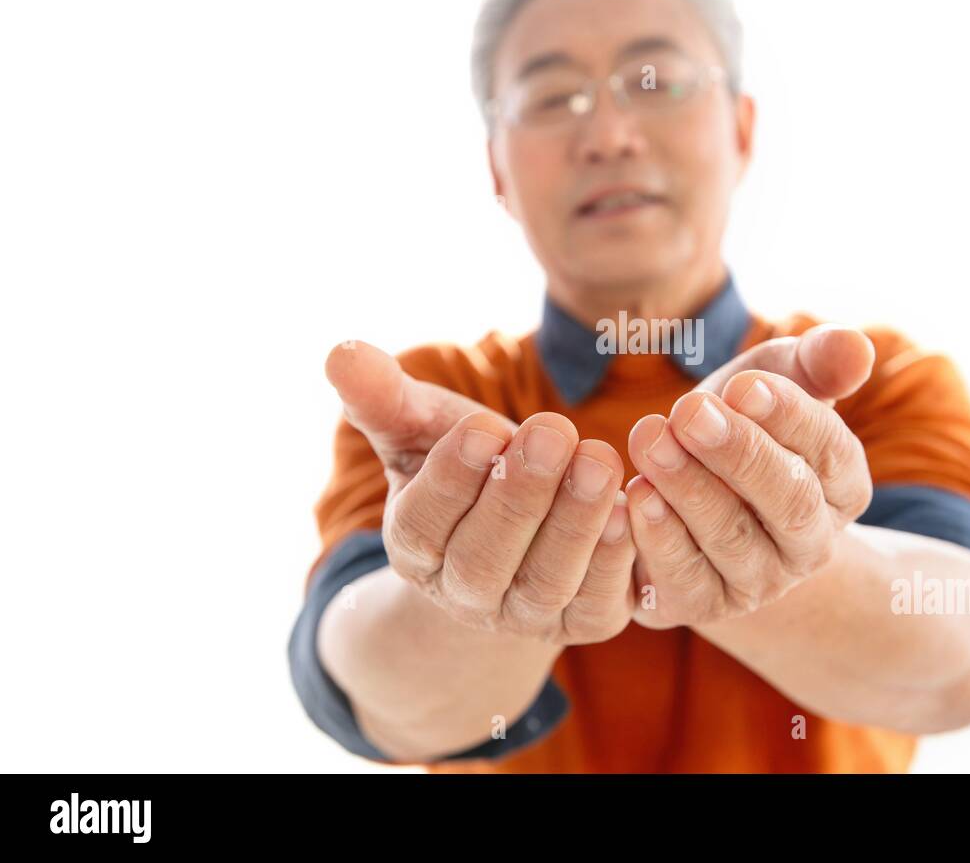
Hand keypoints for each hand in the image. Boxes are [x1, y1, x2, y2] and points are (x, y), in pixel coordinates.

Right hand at [325, 340, 636, 644]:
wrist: (526, 525)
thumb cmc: (471, 462)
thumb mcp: (424, 428)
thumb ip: (385, 397)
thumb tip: (341, 351)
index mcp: (415, 548)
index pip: (424, 524)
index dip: (452, 479)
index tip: (482, 427)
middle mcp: (463, 594)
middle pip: (484, 558)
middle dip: (520, 494)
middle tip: (553, 431)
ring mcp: (523, 615)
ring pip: (544, 581)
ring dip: (573, 522)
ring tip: (597, 459)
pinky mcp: (583, 620)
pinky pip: (596, 601)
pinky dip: (612, 559)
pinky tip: (627, 507)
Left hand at [624, 325, 874, 627]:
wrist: (691, 493)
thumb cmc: (740, 424)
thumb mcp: (774, 381)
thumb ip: (815, 362)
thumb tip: (856, 348)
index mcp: (843, 485)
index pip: (830, 451)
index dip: (789, 416)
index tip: (742, 384)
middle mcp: (811, 543)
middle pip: (788, 502)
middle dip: (738, 454)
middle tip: (689, 411)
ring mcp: (759, 581)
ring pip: (731, 539)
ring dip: (688, 487)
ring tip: (649, 439)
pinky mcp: (703, 603)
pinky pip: (684, 578)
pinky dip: (657, 537)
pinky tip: (632, 493)